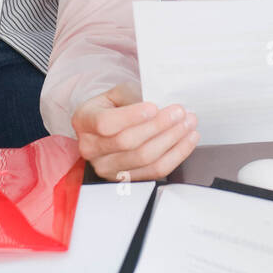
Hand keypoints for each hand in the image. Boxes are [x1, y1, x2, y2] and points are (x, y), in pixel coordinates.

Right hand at [72, 84, 198, 181]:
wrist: (108, 125)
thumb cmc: (114, 106)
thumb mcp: (117, 93)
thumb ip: (133, 95)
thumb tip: (161, 102)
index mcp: (84, 121)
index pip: (106, 123)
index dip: (131, 117)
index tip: (154, 107)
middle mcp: (91, 148)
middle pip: (128, 142)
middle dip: (159, 126)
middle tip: (180, 113)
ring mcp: (106, 168)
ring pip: (144, 159)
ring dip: (172, 141)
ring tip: (188, 125)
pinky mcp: (125, 179)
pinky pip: (154, 171)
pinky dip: (175, 155)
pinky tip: (187, 140)